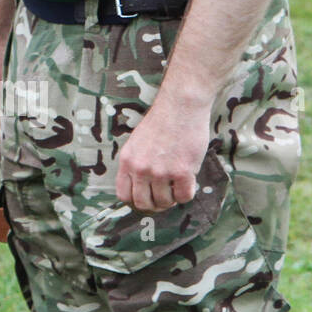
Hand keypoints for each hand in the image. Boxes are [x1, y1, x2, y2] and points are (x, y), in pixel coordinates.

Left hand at [115, 97, 211, 211]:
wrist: (180, 107)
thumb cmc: (161, 123)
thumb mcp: (137, 143)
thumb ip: (136, 164)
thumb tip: (141, 188)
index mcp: (127, 160)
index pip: (123, 194)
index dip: (136, 201)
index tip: (146, 198)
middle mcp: (140, 168)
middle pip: (143, 203)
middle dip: (155, 205)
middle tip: (165, 197)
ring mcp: (160, 171)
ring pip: (164, 202)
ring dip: (172, 199)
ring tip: (177, 186)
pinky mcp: (182, 171)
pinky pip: (184, 197)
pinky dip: (187, 193)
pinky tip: (188, 181)